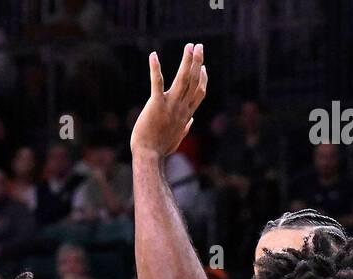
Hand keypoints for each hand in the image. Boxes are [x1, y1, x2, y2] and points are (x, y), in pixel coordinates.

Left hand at [130, 43, 206, 158]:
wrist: (149, 157)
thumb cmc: (159, 150)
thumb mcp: (176, 139)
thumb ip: (185, 128)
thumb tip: (191, 121)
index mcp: (185, 115)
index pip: (198, 93)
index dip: (203, 79)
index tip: (204, 67)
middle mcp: (181, 108)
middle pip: (194, 82)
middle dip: (198, 62)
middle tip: (199, 46)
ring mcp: (170, 106)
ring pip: (183, 79)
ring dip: (187, 61)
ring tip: (190, 46)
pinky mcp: (156, 104)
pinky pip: (157, 83)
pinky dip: (155, 68)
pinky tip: (154, 55)